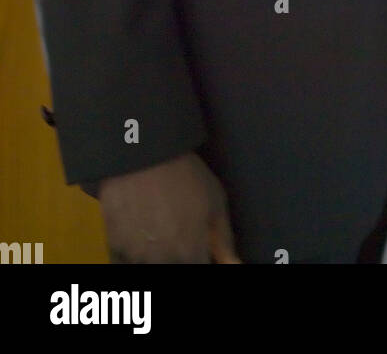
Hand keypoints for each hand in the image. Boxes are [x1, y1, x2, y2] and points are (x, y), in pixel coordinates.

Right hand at [98, 152, 241, 263]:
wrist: (144, 153)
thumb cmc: (185, 175)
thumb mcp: (215, 201)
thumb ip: (224, 239)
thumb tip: (233, 264)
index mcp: (191, 252)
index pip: (198, 271)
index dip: (199, 258)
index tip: (197, 248)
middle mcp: (163, 261)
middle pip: (173, 269)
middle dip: (177, 256)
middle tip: (176, 234)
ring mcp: (136, 256)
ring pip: (147, 266)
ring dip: (154, 256)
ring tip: (156, 230)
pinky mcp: (114, 245)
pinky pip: (123, 261)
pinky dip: (132, 254)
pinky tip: (138, 235)